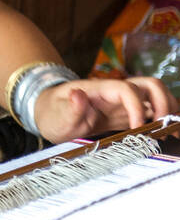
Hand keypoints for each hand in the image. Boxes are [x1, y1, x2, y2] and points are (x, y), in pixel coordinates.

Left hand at [32, 75, 178, 141]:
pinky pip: (151, 112)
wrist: (52, 115)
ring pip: (156, 96)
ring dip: (169, 109)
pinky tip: (170, 133)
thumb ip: (69, 107)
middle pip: (150, 85)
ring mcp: (123, 103)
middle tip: (165, 127)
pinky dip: (163, 120)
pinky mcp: (126, 115)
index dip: (137, 107)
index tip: (137, 128)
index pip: (127, 90)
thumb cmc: (53, 113)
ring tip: (174, 132)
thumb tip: (78, 95)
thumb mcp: (56, 114)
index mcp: (99, 89)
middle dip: (163, 103)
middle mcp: (115, 93)